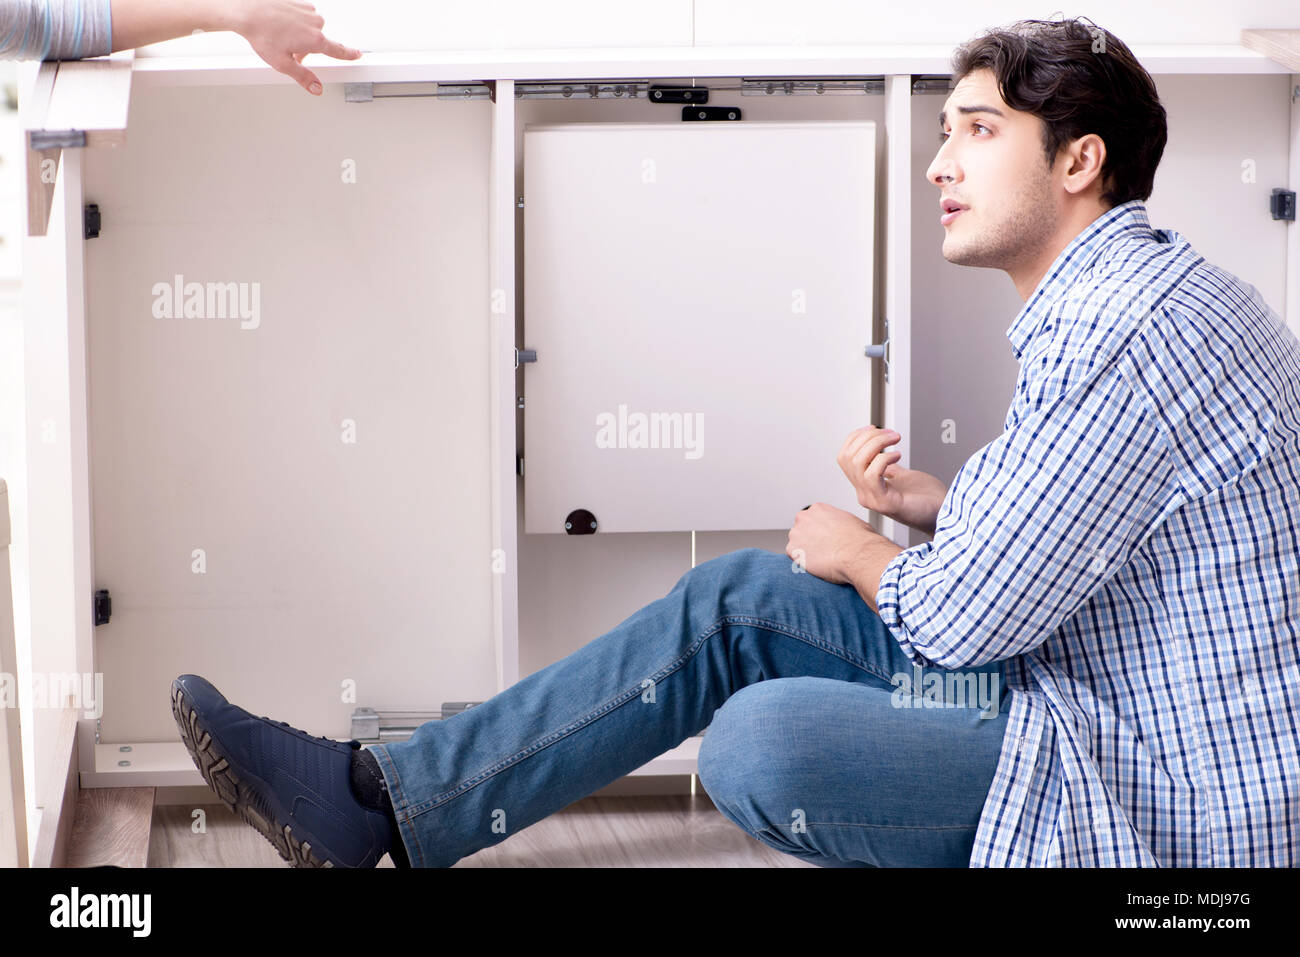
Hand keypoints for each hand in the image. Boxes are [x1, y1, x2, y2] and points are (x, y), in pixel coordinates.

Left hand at [230, 0, 361, 93]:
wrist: (247, 10)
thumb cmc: (262, 34)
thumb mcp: (282, 63)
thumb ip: (303, 77)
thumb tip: (316, 88)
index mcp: (315, 41)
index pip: (338, 51)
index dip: (349, 54)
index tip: (357, 54)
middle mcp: (315, 24)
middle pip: (319, 42)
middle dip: (307, 49)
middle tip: (289, 51)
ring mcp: (307, 11)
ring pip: (311, 28)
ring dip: (301, 34)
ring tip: (282, 36)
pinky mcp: (299, 2)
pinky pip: (303, 16)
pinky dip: (295, 21)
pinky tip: (281, 24)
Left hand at [785, 502, 876, 584]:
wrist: (857, 554)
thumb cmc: (859, 539)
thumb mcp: (853, 521)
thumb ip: (841, 522)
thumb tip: (846, 530)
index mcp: (818, 509)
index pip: (812, 519)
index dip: (819, 531)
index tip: (826, 539)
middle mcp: (804, 518)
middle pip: (801, 529)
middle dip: (810, 539)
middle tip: (823, 550)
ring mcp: (796, 533)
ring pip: (797, 543)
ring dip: (806, 550)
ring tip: (822, 559)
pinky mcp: (792, 550)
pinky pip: (794, 557)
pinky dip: (803, 562)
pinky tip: (816, 564)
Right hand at [836, 426, 948, 534]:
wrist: (946, 515)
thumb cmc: (928, 499)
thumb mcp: (902, 476)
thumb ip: (887, 466)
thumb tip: (879, 450)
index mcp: (865, 486)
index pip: (844, 457)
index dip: (856, 437)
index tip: (874, 428)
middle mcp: (864, 494)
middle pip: (848, 457)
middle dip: (868, 437)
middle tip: (891, 434)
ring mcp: (873, 500)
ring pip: (857, 463)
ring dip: (876, 444)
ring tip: (895, 440)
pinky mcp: (885, 504)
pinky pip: (872, 475)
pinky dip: (884, 459)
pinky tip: (898, 455)